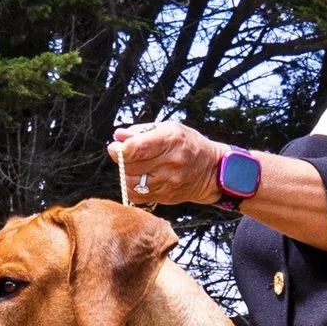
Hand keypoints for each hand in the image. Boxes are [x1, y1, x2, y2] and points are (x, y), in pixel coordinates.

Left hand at [108, 118, 224, 206]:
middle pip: (131, 166)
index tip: (116, 146)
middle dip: (122, 159)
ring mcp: (168, 182)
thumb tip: (118, 136)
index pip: (137, 148)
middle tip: (123, 153)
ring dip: (126, 174)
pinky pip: (137, 196)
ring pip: (131, 182)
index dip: (121, 149)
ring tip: (134, 166)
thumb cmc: (187, 144)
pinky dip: (132, 188)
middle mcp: (170, 163)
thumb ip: (140, 131)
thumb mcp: (168, 129)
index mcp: (171, 140)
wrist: (211, 170)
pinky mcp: (165, 196)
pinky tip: (139, 179)